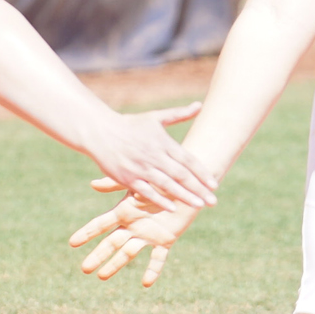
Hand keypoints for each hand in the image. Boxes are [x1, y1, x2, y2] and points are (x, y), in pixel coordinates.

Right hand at [68, 184, 200, 286]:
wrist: (188, 184)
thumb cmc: (163, 178)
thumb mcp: (139, 181)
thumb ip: (116, 184)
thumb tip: (93, 184)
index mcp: (125, 211)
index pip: (101, 224)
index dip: (87, 233)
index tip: (72, 243)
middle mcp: (133, 225)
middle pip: (111, 243)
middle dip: (98, 256)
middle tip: (84, 269)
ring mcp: (148, 234)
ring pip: (128, 253)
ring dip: (115, 265)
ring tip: (102, 277)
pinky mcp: (165, 240)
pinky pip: (158, 258)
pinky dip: (153, 270)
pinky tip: (146, 283)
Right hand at [81, 103, 218, 210]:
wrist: (100, 131)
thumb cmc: (130, 124)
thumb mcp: (155, 117)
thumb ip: (179, 114)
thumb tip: (199, 105)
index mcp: (163, 142)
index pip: (188, 160)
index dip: (202, 173)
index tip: (214, 184)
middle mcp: (154, 156)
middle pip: (181, 175)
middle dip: (199, 189)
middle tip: (213, 201)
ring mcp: (141, 168)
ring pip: (167, 185)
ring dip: (184, 196)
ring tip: (199, 205)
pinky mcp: (127, 178)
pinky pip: (146, 191)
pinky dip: (159, 200)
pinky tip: (172, 208)